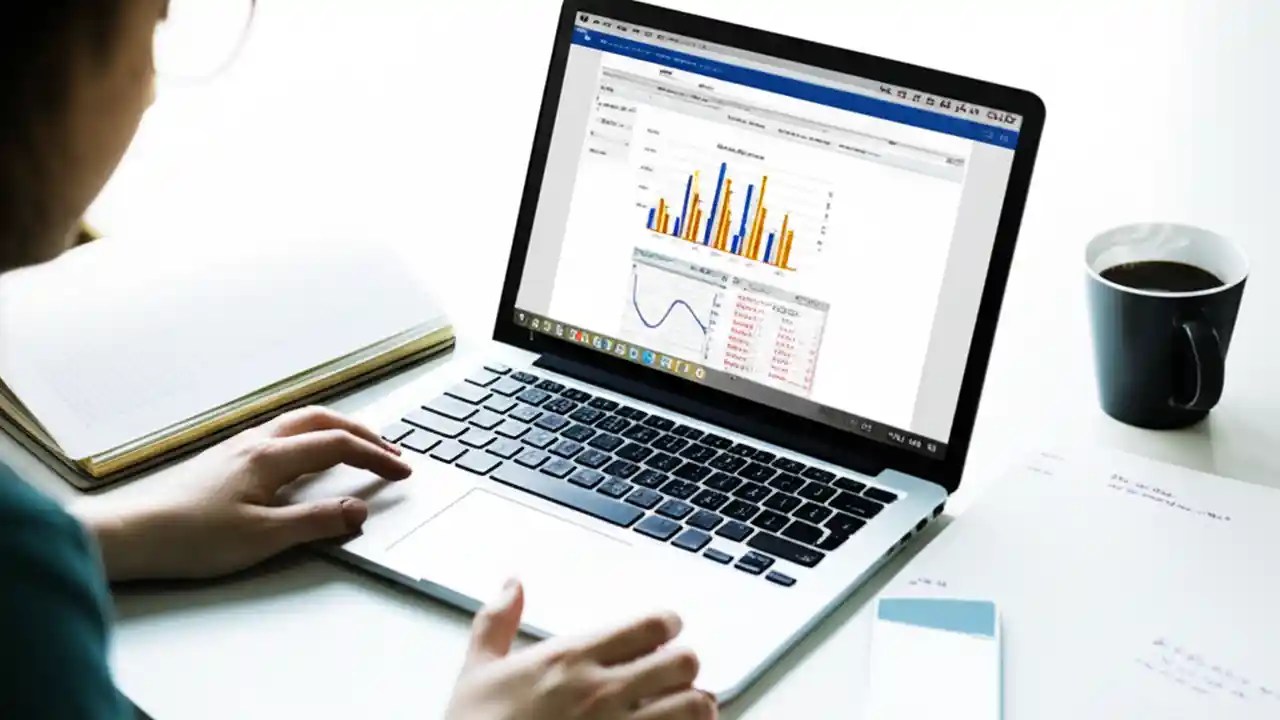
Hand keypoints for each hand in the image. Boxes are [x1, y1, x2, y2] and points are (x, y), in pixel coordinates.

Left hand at [73, 406, 412, 581]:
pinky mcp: (227, 458)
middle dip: (364, 433)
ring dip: (338, 429)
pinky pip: (283, 432)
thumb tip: (359, 510)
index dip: (376, 457)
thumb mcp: (262, 538)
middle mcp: (256, 442)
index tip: (403, 471)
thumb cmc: (189, 538)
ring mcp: (239, 446)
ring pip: (301, 421)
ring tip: (361, 446)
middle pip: (323, 420)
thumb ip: (316, 522)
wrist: (130, 534)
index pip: (339, 445)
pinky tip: (311, 455)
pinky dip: (313, 435)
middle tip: (392, 452)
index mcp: (270, 457)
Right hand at [445, 580, 715, 719]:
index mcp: (571, 659)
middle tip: (671, 673)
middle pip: (683, 661)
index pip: (652, 624)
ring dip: (693, 704)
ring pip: (695, 706)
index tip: (663, 633)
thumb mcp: (477, 672)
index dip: (668, 625)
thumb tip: (512, 584)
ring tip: (681, 707)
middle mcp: (601, 692)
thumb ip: (497, 622)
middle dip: (683, 665)